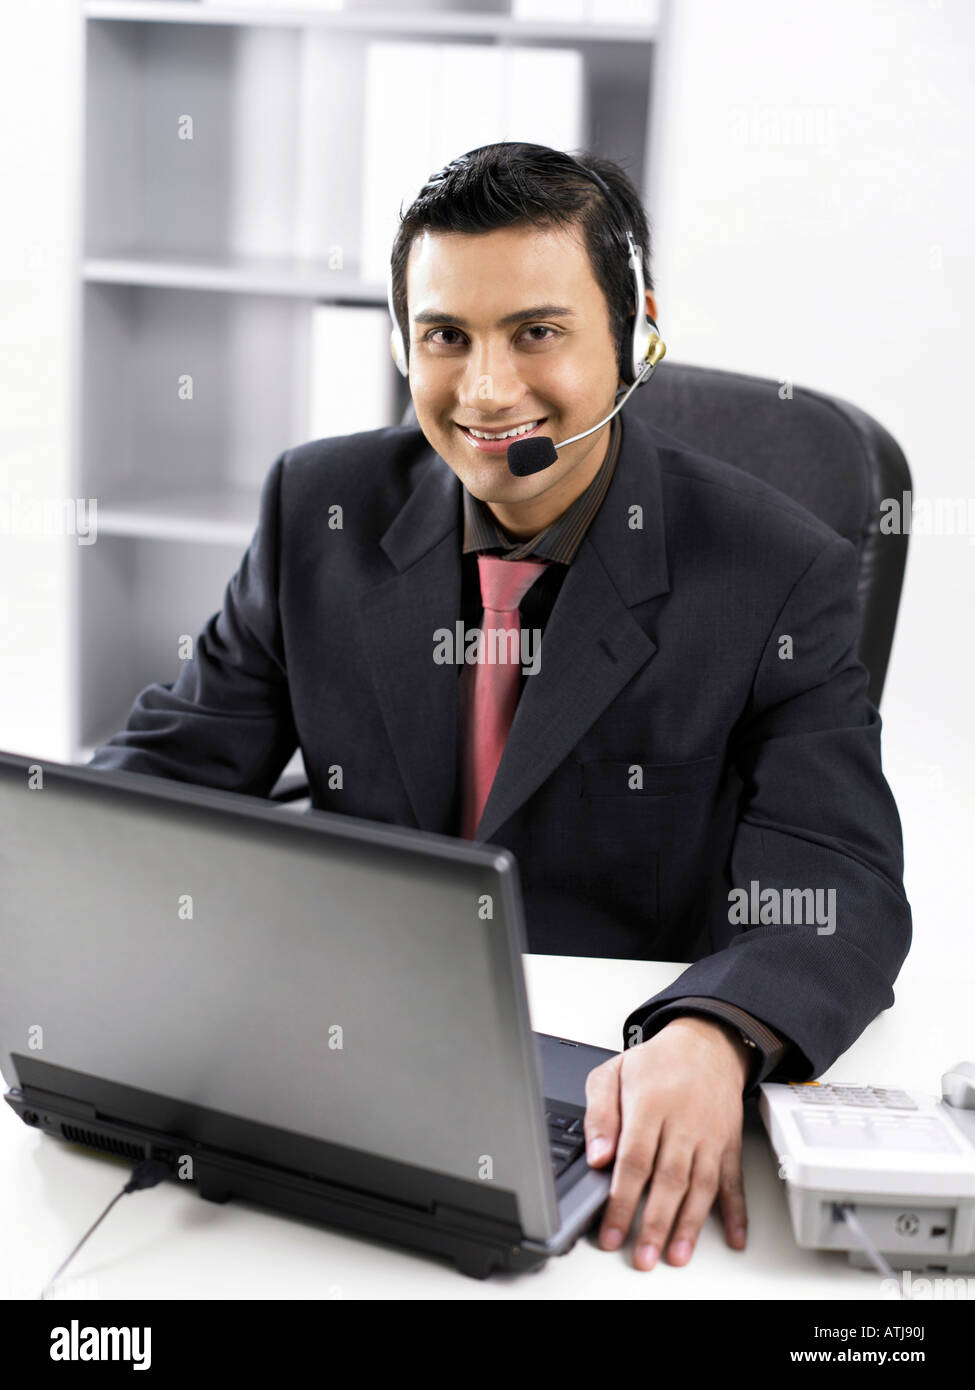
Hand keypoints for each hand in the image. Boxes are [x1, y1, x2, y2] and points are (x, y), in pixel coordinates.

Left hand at [583, 1015, 750, 1269]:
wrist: (707, 1043)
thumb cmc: (656, 1062)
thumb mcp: (613, 1073)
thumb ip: (600, 1114)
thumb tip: (598, 1155)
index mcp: (650, 1105)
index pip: (634, 1160)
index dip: (621, 1201)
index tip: (610, 1231)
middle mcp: (683, 1122)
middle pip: (669, 1179)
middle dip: (655, 1222)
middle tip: (644, 1256)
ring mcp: (710, 1135)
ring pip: (701, 1185)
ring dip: (690, 1224)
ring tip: (677, 1254)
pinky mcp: (729, 1143)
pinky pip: (734, 1180)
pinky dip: (737, 1211)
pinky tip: (735, 1237)